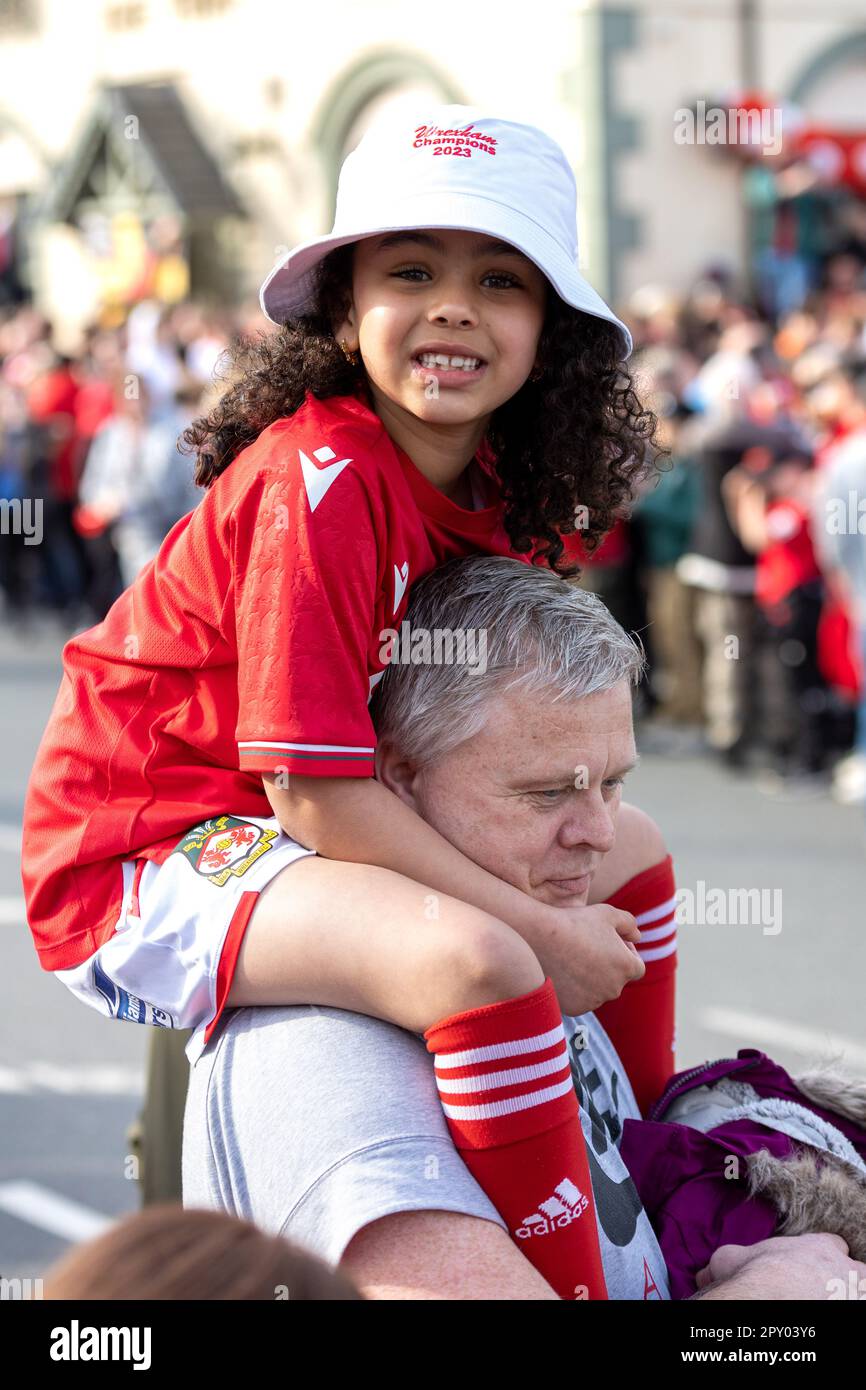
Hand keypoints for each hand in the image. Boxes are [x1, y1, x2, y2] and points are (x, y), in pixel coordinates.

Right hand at [533, 902, 644, 1015]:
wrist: (539, 938)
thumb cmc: (575, 922)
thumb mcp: (608, 913)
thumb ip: (629, 924)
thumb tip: (637, 937)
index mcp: (627, 967)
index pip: (636, 966)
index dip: (625, 953)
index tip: (608, 942)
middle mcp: (615, 989)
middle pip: (616, 979)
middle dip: (608, 966)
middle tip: (587, 948)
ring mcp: (594, 1001)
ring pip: (598, 991)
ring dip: (592, 979)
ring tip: (572, 958)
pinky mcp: (575, 1008)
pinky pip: (580, 999)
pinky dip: (575, 989)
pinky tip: (563, 971)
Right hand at [695, 1233, 865, 1300]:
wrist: (770, 1298)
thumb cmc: (755, 1276)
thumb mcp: (731, 1260)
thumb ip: (725, 1261)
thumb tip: (700, 1273)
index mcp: (817, 1247)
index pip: (834, 1245)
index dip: (826, 1256)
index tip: (815, 1269)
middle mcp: (841, 1265)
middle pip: (854, 1268)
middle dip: (844, 1278)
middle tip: (829, 1292)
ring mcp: (853, 1289)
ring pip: (861, 1287)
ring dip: (851, 1293)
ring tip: (834, 1300)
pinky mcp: (857, 1302)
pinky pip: (860, 1300)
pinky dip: (851, 1302)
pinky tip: (835, 1306)